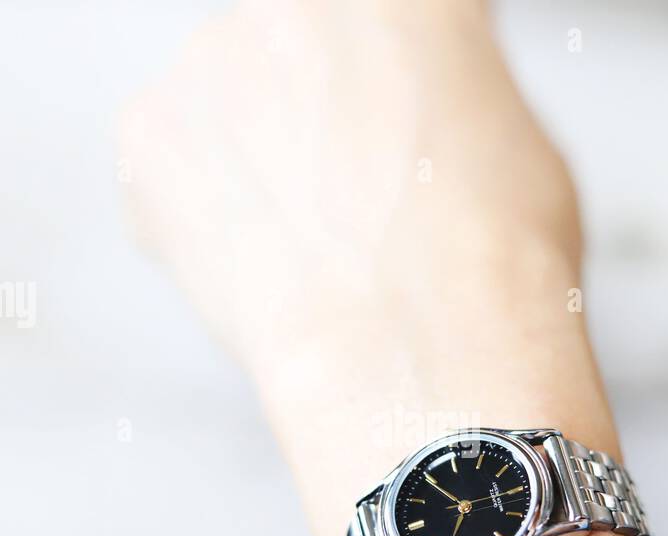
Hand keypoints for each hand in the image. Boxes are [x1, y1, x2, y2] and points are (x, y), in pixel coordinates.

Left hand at [119, 0, 580, 373]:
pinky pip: (170, 166)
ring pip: (229, 106)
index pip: (386, 19)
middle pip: (297, 54)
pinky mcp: (147, 137)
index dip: (394, 79)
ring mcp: (210, 62)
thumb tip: (423, 119)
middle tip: (356, 198)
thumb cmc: (489, 272)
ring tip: (312, 247)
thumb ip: (448, 100)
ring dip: (257, 159)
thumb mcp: (520, 147)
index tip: (394, 107)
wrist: (422, 367)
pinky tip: (260, 266)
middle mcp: (295, 2)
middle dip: (318, 114)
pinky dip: (199, 213)